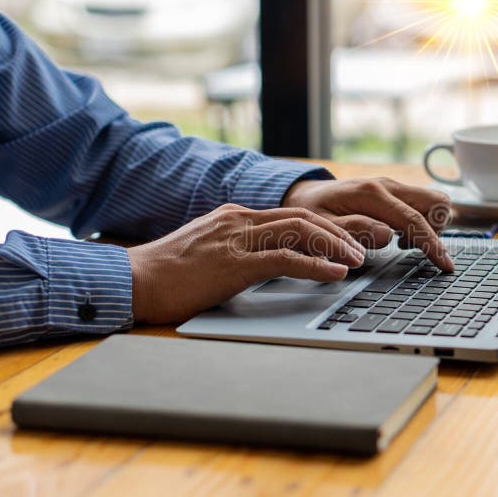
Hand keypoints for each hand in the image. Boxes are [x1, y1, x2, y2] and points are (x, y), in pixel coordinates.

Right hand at [127, 204, 365, 323]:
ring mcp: (236, 239)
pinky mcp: (233, 263)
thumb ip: (241, 250)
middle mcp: (240, 220)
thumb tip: (273, 262)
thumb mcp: (212, 253)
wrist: (132, 281)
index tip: (348, 241)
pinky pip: (284, 258)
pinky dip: (316, 264)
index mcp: (237, 218)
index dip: (326, 227)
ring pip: (300, 231)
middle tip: (365, 248)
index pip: (293, 215)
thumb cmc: (168, 274)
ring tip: (358, 260)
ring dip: (335, 245)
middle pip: (304, 217)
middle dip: (340, 231)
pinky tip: (336, 274)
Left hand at [282, 177, 453, 270]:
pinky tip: (398, 237)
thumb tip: (386, 236)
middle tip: (411, 249)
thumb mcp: (322, 228)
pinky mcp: (394, 191)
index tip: (444, 265)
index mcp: (371, 195)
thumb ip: (353, 231)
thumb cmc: (312, 214)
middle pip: (436, 202)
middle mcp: (387, 185)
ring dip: (429, 226)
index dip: (433, 245)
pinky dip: (420, 223)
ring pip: (433, 202)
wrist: (305, 195)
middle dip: (436, 230)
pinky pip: (422, 204)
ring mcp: (392, 186)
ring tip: (403, 244)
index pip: (414, 220)